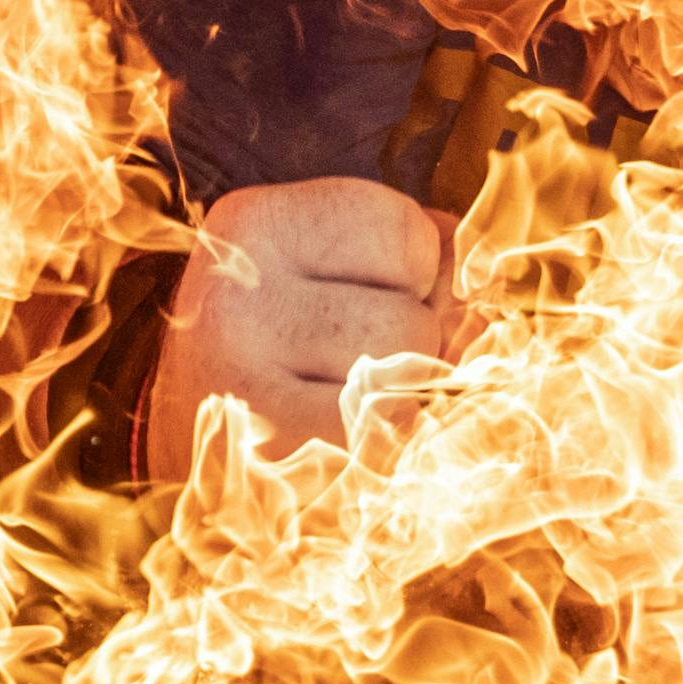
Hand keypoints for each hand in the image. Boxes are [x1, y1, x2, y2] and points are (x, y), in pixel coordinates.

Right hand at [148, 177, 449, 482]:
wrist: (192, 458)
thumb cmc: (287, 349)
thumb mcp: (334, 270)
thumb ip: (422, 257)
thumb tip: (490, 277)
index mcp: (253, 222)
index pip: (410, 233)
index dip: (410, 275)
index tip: (346, 297)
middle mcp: (234, 297)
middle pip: (414, 321)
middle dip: (405, 350)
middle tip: (331, 367)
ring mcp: (241, 385)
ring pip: (406, 391)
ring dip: (395, 406)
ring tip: (328, 408)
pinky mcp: (265, 460)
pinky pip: (387, 450)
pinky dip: (381, 455)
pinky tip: (330, 453)